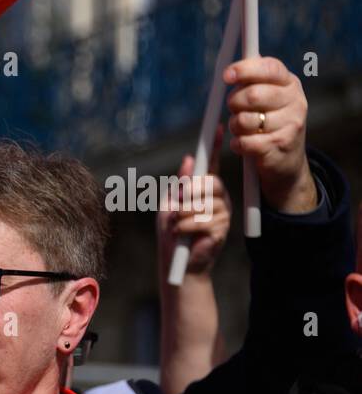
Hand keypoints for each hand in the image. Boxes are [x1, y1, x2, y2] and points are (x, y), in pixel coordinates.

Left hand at [157, 151, 231, 274]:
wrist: (178, 264)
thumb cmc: (172, 235)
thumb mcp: (170, 205)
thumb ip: (180, 185)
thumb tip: (190, 159)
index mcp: (205, 190)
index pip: (213, 165)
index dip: (214, 147)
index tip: (215, 128)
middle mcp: (218, 199)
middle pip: (211, 182)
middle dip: (190, 192)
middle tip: (177, 206)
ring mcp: (223, 214)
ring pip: (204, 203)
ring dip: (183, 214)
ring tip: (177, 225)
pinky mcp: (222, 230)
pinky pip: (203, 220)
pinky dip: (185, 227)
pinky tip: (182, 235)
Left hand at [224, 56, 315, 211]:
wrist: (286, 158)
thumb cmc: (268, 121)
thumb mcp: (266, 96)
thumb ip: (252, 81)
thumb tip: (231, 72)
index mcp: (290, 83)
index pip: (270, 68)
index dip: (245, 70)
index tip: (226, 76)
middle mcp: (295, 101)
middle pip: (253, 94)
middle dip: (235, 102)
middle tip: (233, 108)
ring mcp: (291, 124)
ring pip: (246, 120)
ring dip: (235, 125)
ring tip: (241, 128)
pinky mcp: (280, 145)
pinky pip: (245, 142)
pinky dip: (237, 144)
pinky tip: (242, 144)